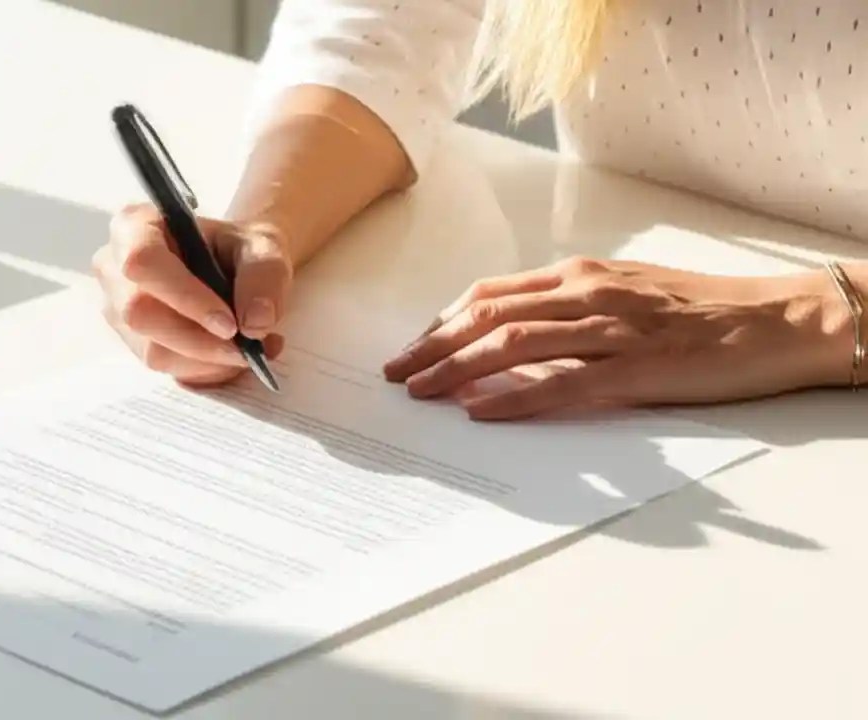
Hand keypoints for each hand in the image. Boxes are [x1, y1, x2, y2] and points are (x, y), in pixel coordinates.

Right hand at [93, 204, 289, 385]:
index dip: (184, 296)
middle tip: (245, 348)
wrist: (234, 268)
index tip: (229, 323)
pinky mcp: (134, 343)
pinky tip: (232, 356)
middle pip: (141, 314)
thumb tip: (255, 322)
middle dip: (198, 340)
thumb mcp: (263, 246)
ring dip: (207, 360)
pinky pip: (166, 368)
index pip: (143, 262)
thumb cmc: (238, 248)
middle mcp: (114, 268)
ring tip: (249, 350)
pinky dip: (206, 370)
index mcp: (135, 226)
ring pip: (153, 350)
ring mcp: (118, 310)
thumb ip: (264, 274)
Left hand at [382, 257, 851, 419]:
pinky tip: (480, 411)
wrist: (775, 319)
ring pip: (512, 343)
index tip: (414, 345)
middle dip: (432, 345)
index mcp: (580, 276)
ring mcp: (609, 329)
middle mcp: (585, 294)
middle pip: (487, 315)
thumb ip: (570, 311)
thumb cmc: (699, 310)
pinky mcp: (635, 368)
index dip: (443, 321)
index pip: (490, 294)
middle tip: (395, 372)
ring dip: (457, 368)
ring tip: (420, 391)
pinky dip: (515, 396)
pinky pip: (562, 382)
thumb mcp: (623, 295)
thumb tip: (515, 338)